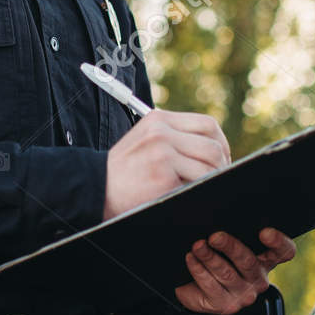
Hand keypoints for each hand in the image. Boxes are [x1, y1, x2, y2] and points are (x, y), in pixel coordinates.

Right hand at [104, 110, 231, 218]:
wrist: (94, 188)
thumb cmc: (122, 170)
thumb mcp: (145, 140)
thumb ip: (174, 137)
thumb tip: (213, 150)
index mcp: (159, 119)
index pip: (207, 125)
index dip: (221, 143)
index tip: (220, 159)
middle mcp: (162, 132)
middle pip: (212, 146)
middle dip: (221, 166)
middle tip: (217, 179)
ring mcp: (163, 152)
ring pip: (209, 166)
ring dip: (210, 181)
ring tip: (200, 189)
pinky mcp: (163, 175)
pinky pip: (196, 184)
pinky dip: (197, 191)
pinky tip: (186, 195)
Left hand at [174, 227, 296, 314]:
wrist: (196, 288)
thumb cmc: (216, 257)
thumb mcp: (229, 243)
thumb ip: (233, 228)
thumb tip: (221, 212)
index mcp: (266, 259)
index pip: (284, 251)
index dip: (278, 242)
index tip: (264, 231)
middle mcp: (258, 278)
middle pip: (249, 261)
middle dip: (230, 246)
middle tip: (214, 236)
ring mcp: (243, 294)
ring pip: (226, 273)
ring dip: (209, 257)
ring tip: (197, 246)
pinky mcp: (224, 304)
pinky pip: (210, 285)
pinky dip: (199, 269)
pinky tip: (191, 258)